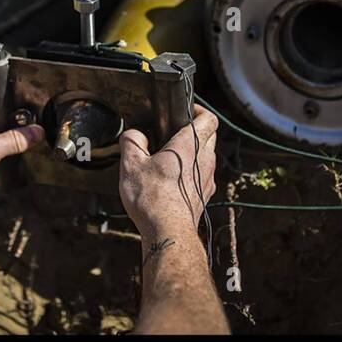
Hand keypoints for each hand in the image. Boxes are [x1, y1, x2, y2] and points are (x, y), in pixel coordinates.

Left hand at [0, 71, 46, 213]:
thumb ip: (13, 140)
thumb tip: (38, 132)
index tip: (18, 73)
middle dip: (15, 99)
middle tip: (35, 102)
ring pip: (1, 118)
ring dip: (16, 120)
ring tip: (36, 122)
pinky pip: (1, 135)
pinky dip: (14, 136)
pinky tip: (27, 140)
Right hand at [119, 104, 217, 240]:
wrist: (168, 231)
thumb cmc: (152, 198)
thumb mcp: (131, 164)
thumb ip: (132, 142)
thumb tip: (134, 135)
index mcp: (190, 145)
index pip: (208, 118)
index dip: (199, 110)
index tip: (186, 111)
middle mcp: (204, 160)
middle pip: (211, 135)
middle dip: (197, 129)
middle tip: (176, 131)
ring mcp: (208, 179)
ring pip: (208, 156)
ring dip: (196, 151)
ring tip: (172, 155)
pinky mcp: (205, 195)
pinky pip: (204, 175)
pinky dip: (194, 171)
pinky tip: (175, 178)